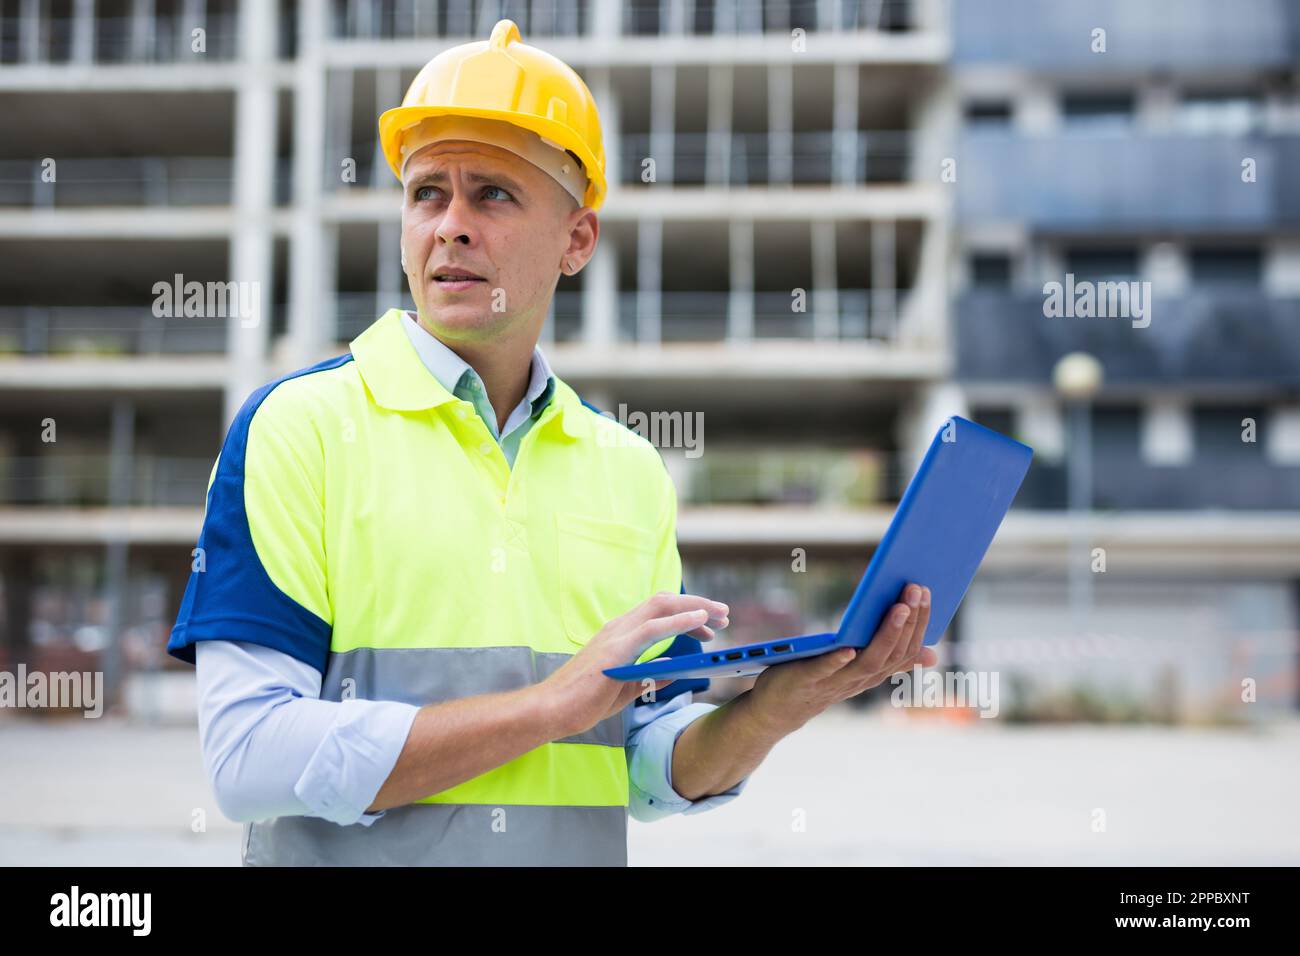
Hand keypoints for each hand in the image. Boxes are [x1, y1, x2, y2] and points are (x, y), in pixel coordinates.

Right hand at [540, 590, 729, 738]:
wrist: (554, 710)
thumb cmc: (584, 701)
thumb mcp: (627, 687)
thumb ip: (650, 674)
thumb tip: (675, 668)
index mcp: (620, 634)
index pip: (658, 612)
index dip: (687, 613)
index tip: (710, 625)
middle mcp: (619, 627)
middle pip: (664, 601)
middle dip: (698, 603)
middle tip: (725, 614)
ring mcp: (617, 634)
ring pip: (662, 606)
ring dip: (695, 607)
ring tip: (720, 614)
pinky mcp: (617, 648)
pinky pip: (654, 627)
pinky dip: (679, 620)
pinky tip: (700, 619)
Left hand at [743, 583, 935, 735]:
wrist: (780, 708)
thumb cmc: (822, 680)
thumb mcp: (860, 668)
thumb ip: (892, 657)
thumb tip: (933, 654)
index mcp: (873, 672)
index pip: (906, 650)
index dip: (919, 622)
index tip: (926, 591)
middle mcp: (860, 679)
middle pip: (892, 652)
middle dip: (908, 621)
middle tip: (915, 589)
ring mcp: (835, 682)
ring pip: (868, 662)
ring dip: (886, 635)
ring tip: (897, 607)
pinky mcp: (807, 680)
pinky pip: (825, 671)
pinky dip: (838, 661)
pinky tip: (848, 646)